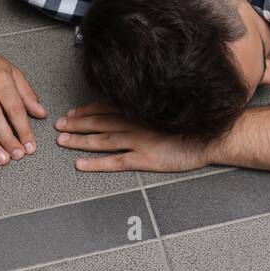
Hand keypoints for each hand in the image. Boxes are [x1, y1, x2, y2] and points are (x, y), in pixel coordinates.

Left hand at [54, 100, 210, 173]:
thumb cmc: (193, 123)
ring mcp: (138, 141)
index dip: (86, 110)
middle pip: (99, 122)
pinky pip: (115, 161)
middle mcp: (135, 123)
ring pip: (102, 140)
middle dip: (76, 124)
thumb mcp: (167, 108)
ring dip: (80, 141)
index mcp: (140, 110)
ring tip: (63, 142)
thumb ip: (147, 107)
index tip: (71, 113)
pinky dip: (96, 163)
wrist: (211, 137)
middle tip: (58, 127)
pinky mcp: (144, 159)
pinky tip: (81, 164)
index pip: (106, 108)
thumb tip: (130, 105)